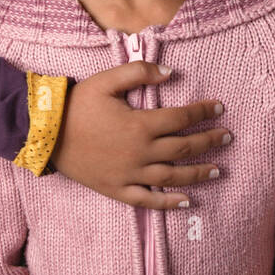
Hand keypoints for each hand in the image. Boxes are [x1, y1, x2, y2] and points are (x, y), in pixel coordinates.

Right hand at [49, 63, 231, 209]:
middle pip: (184, 148)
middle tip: (228, 137)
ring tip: (218, 170)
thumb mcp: (107, 80)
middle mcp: (140, 152)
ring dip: (198, 173)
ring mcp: (130, 174)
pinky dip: (169, 202)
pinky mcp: (118, 189)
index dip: (203, 112)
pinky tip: (187, 202)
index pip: (182, 118)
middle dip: (209, 141)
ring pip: (173, 176)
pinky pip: (148, 199)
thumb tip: (171, 72)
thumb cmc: (77, 104)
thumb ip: (140, 72)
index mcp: (140, 124)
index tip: (219, 108)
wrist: (46, 133)